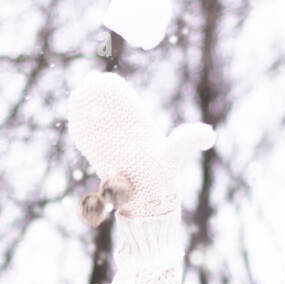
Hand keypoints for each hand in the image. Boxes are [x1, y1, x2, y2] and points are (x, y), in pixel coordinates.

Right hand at [67, 71, 214, 224]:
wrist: (147, 203)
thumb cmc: (163, 178)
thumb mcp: (175, 154)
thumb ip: (189, 140)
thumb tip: (210, 135)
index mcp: (144, 131)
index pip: (129, 107)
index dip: (119, 93)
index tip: (108, 80)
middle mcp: (129, 137)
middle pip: (111, 112)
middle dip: (100, 97)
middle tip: (89, 83)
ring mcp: (115, 148)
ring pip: (99, 125)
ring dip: (88, 110)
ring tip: (79, 97)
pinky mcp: (104, 160)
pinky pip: (91, 141)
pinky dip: (83, 129)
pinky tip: (75, 117)